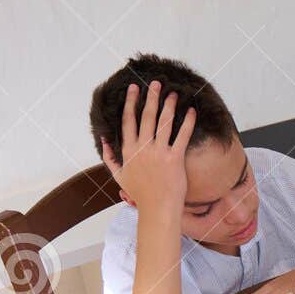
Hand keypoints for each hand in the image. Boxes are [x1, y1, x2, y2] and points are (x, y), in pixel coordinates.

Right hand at [100, 80, 195, 213]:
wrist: (157, 210)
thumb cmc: (140, 194)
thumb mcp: (119, 176)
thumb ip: (109, 156)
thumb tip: (103, 139)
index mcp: (129, 150)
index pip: (129, 120)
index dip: (131, 102)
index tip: (134, 88)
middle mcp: (143, 148)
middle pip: (146, 117)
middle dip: (151, 97)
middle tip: (156, 83)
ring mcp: (159, 153)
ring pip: (164, 123)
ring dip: (169, 106)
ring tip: (173, 94)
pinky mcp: (174, 159)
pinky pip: (182, 136)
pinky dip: (187, 123)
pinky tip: (191, 111)